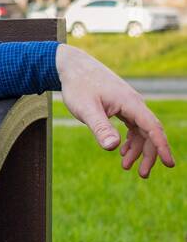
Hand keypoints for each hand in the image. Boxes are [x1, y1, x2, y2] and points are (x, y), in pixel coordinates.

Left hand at [56, 43, 174, 178]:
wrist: (73, 66)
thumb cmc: (78, 86)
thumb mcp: (86, 109)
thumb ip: (100, 127)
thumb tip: (112, 148)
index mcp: (131, 103)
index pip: (152, 127)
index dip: (161, 146)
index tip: (169, 163)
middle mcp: (134, 103)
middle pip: (150, 132)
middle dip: (149, 154)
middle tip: (142, 174)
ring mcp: (129, 104)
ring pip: (141, 131)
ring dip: (137, 149)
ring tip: (126, 166)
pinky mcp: (121, 105)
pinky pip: (133, 125)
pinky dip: (130, 139)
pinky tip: (122, 150)